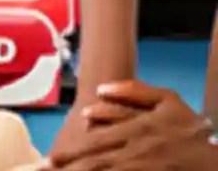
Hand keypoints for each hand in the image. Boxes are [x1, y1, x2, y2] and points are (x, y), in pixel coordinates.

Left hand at [45, 80, 215, 169]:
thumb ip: (133, 91)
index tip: (50, 160)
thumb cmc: (190, 128)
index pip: (96, 143)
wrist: (216, 157)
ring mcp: (143, 168)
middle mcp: (136, 151)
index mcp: (136, 130)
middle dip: (70, 170)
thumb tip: (101, 88)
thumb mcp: (168, 100)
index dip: (71, 153)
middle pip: (96, 163)